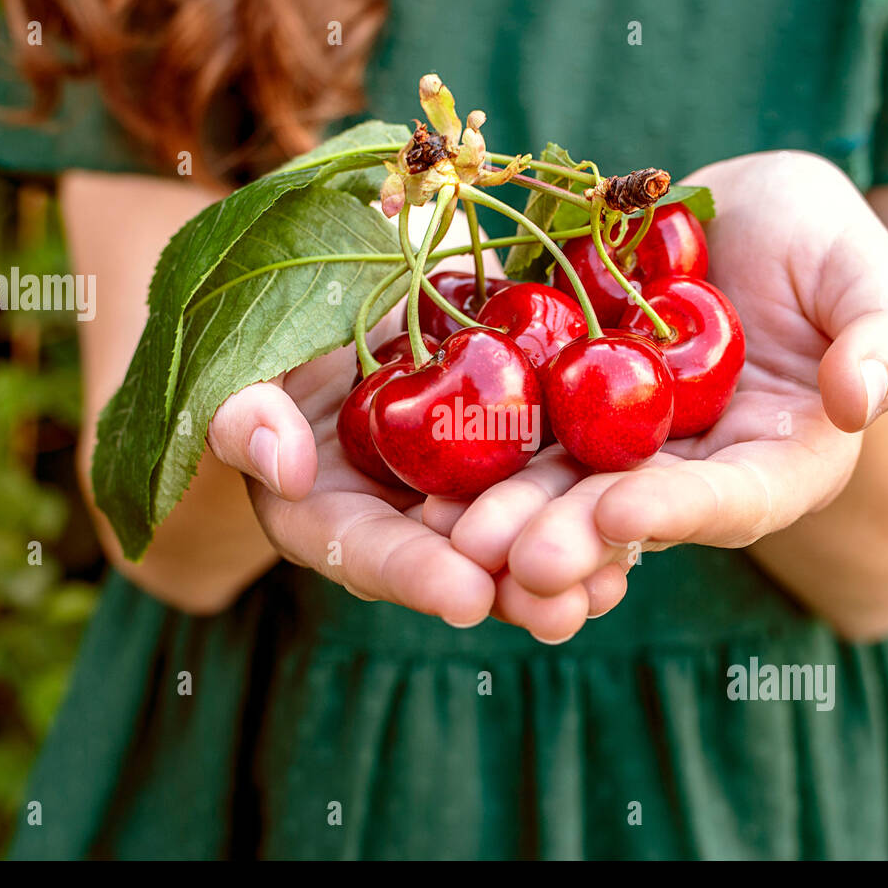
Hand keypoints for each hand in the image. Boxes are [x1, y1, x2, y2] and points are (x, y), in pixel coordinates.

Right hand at [204, 210, 629, 632]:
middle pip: (450, 560)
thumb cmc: (267, 318)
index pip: (363, 550)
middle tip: (559, 612)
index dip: (412, 573)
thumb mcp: (245, 355)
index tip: (465, 597)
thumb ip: (249, 411)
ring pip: (508, 531)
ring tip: (613, 583)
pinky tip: (642, 516)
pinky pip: (549, 474)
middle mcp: (394, 510)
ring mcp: (455, 481)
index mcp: (322, 506)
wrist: (335, 275)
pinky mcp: (506, 440)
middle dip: (505, 588)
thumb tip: (284, 464)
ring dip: (563, 561)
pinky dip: (590, 497)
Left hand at [427, 151, 887, 641]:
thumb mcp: (865, 270)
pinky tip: (418, 479)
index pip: (736, 500)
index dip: (681, 512)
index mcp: (775, 460)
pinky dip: (471, 459)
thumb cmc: (819, 240)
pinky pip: (513, 437)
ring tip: (450, 536)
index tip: (621, 511)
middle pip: (631, 517)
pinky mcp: (560, 410)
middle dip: (569, 539)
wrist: (730, 217)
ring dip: (507, 519)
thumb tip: (860, 402)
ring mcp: (618, 447)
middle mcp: (689, 472)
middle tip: (505, 559)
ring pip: (560, 491)